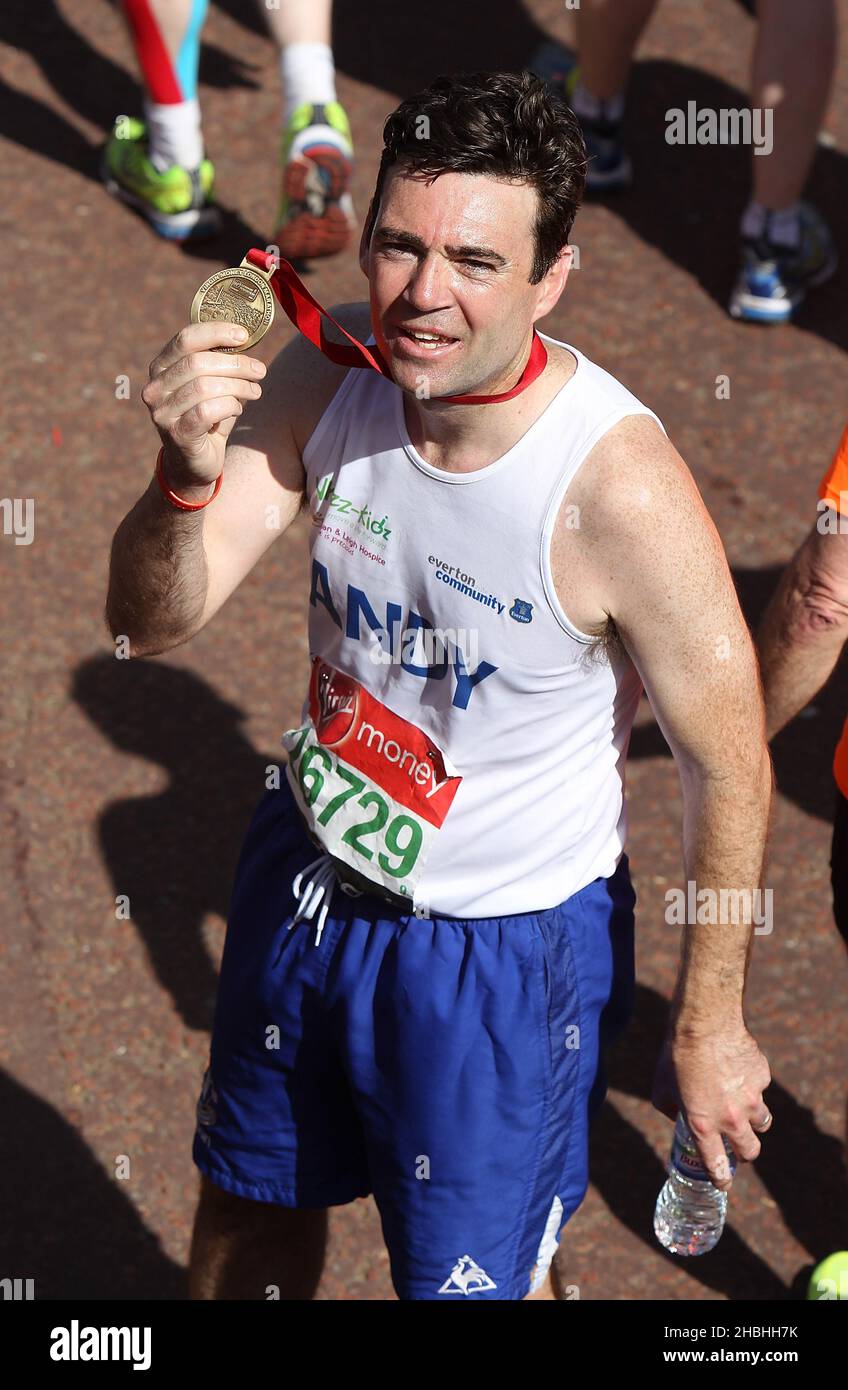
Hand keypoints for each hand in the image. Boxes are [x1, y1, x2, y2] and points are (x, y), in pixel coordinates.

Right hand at [141, 320, 266, 489]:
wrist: (193, 464)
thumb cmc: (206, 418)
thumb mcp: (211, 385)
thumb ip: (220, 363)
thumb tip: (245, 339)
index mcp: (161, 368)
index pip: (185, 339)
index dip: (216, 332)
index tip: (243, 335)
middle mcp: (155, 388)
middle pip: (198, 363)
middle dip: (235, 364)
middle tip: (259, 370)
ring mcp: (162, 413)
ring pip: (205, 387)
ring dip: (237, 386)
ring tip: (254, 391)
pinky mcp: (177, 434)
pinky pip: (208, 411)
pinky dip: (230, 407)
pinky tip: (237, 410)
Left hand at [651, 1024, 771, 1189]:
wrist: (703, 1023)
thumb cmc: (676, 1055)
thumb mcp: (661, 1088)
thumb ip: (669, 1109)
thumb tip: (676, 1114)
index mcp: (703, 1124)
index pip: (717, 1165)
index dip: (721, 1179)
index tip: (723, 1183)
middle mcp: (731, 1118)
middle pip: (750, 1151)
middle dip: (745, 1152)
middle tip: (738, 1144)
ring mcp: (752, 1098)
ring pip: (763, 1122)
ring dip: (753, 1121)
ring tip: (741, 1107)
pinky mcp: (762, 1078)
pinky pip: (761, 1089)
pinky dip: (752, 1085)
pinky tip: (737, 1069)